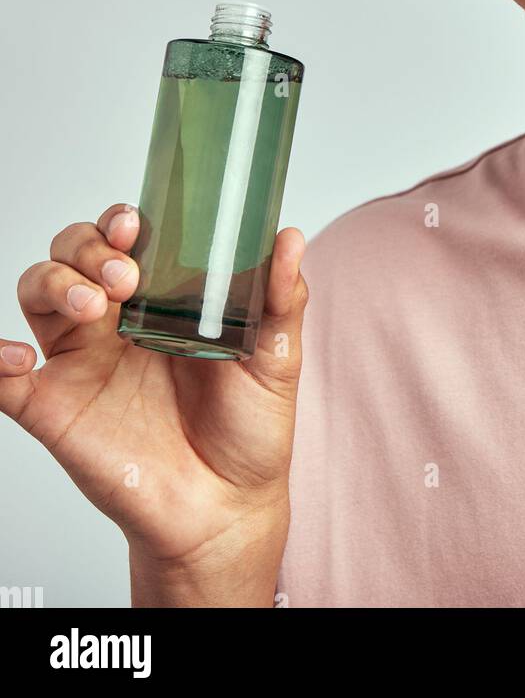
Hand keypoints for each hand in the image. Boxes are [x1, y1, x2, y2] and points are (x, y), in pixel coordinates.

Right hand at [0, 204, 307, 571]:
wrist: (227, 510)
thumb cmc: (249, 428)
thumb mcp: (276, 356)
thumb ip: (281, 297)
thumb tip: (291, 237)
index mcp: (163, 296)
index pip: (126, 237)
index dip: (120, 220)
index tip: (135, 224)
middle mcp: (116, 319)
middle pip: (73, 253)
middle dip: (87, 247)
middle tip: (123, 276)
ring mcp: (83, 361)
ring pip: (38, 293)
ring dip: (54, 283)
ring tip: (91, 305)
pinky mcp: (57, 409)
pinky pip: (4, 380)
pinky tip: (18, 359)